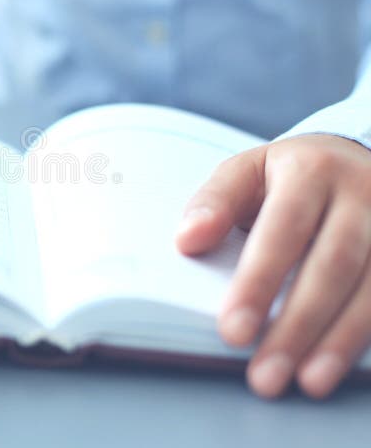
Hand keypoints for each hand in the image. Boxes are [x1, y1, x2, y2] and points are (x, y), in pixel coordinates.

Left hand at [176, 134, 370, 398]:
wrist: (354, 159)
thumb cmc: (288, 175)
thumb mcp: (246, 171)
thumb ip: (216, 202)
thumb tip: (187, 240)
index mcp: (310, 170)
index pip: (283, 229)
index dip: (259, 282)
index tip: (233, 329)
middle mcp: (361, 195)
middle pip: (332, 265)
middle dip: (297, 324)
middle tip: (264, 372)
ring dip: (338, 341)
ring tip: (305, 381)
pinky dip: (367, 336)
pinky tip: (340, 365)